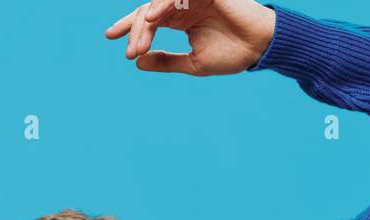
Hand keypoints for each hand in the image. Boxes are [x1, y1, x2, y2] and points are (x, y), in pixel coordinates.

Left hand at [105, 0, 275, 76]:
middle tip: (131, 51)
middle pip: (148, 12)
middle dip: (135, 32)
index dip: (129, 27)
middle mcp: (182, 4)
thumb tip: (137, 63)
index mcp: (181, 19)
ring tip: (138, 43)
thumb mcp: (193, 63)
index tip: (111, 38)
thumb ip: (166, 61)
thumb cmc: (232, 55)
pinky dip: (161, 4)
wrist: (258, 48)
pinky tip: (152, 19)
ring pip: (157, 3)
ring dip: (144, 23)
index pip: (149, 19)